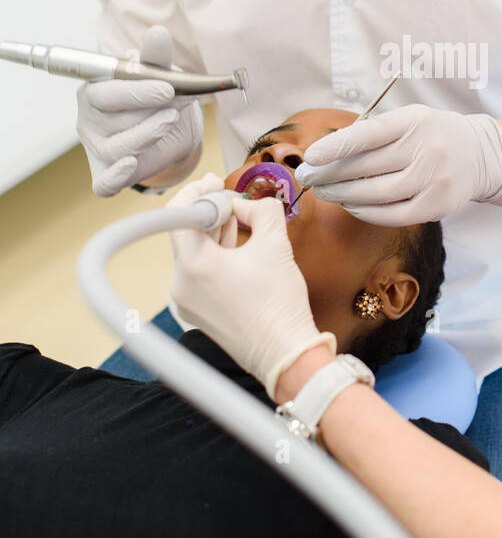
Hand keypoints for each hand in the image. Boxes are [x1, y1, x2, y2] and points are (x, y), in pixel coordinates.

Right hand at [76, 25, 202, 195]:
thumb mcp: (159, 75)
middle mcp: (88, 120)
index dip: (136, 91)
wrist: (168, 129)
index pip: (106, 92)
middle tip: (175, 107)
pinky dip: (115, 177)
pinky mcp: (104, 174)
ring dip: (147, 135)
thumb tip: (158, 33)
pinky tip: (131, 164)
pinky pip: (103, 183)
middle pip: (111, 121)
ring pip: (116, 148)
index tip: (167, 88)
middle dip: (146, 113)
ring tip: (170, 121)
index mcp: (94, 90)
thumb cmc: (156, 97)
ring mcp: (95, 149)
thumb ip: (156, 57)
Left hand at [167, 175, 335, 399]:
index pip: (179, 213)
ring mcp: (187, 301)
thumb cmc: (279, 304)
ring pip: (193, 253)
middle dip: (208, 211)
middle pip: (185, 233)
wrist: (286, 355)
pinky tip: (235, 244)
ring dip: (213, 232)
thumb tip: (246, 205)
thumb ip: (260, 209)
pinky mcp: (198, 312)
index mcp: (193, 266)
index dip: (198, 192)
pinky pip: (199, 273)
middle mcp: (181, 285)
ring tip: (236, 217)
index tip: (217, 182)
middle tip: (229, 196)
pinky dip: (215, 255)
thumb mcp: (275, 243)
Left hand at [293, 104, 501, 224]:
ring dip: (344, 196)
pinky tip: (352, 206)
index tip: (311, 156)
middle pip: (367, 168)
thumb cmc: (431, 135)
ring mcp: (434, 179)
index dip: (337, 145)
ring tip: (326, 192)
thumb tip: (327, 156)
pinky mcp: (437, 205)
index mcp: (413, 121)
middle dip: (330, 175)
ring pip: (377, 195)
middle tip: (309, 178)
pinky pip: (393, 215)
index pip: (369, 133)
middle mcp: (426, 149)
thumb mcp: (408, 119)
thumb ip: (373, 133)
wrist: (479, 154)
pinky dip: (366, 213)